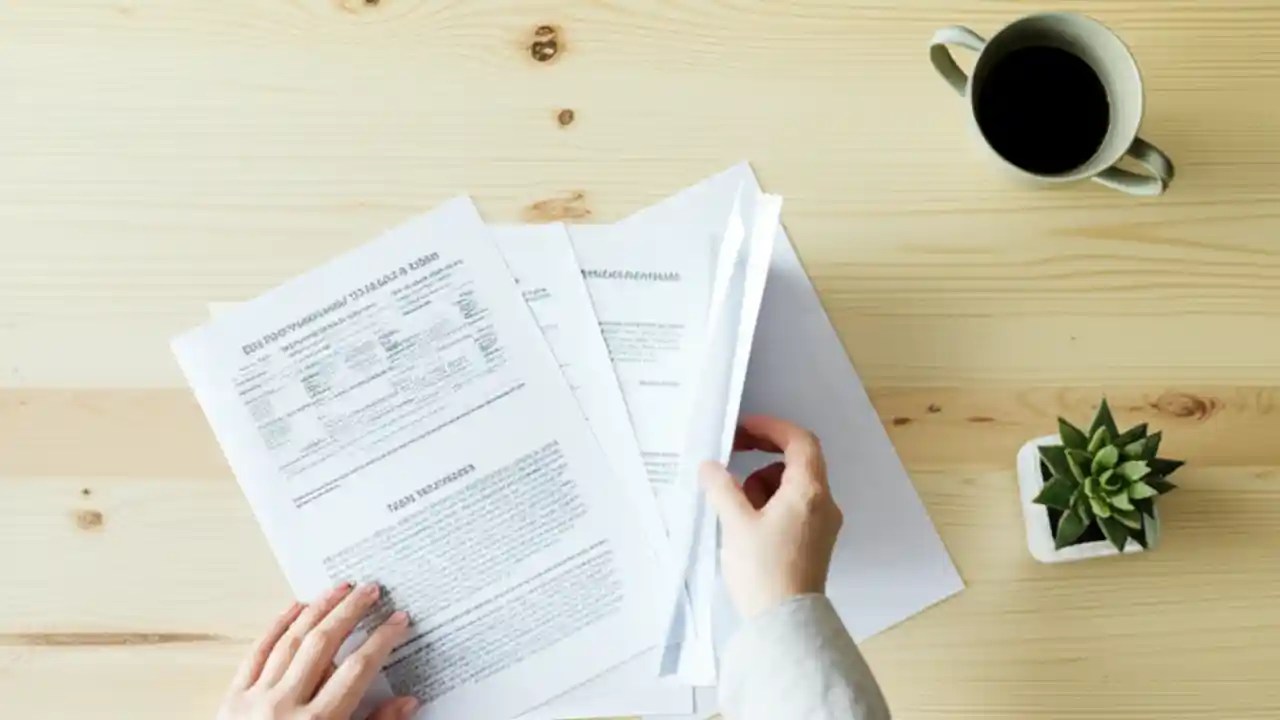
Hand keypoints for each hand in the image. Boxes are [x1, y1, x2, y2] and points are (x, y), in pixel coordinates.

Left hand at [217, 582, 417, 719]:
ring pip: (289, 641)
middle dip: (350, 612)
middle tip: (371, 590)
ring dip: (317, 610)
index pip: (356, 670)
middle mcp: (284, 708)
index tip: (398, 621)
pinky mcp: (231, 701)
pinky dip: (276, 627)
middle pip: (323, 645)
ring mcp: (254, 701)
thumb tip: (408, 702)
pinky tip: (294, 607)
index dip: (381, 641)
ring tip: (339, 589)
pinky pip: (256, 654)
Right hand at [699, 415, 842, 618]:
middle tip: (733, 452)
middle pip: (799, 461)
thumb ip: (722, 487)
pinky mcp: (814, 542)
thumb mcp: (736, 523)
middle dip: (764, 453)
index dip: (771, 428)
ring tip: (736, 501)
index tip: (742, 429)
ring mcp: (822, 524)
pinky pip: (795, 507)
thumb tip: (710, 466)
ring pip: (794, 485)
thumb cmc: (763, 571)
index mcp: (809, 492)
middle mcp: (823, 503)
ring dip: (764, 481)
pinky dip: (771, 502)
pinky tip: (747, 521)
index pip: (800, 441)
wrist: (784, 623)